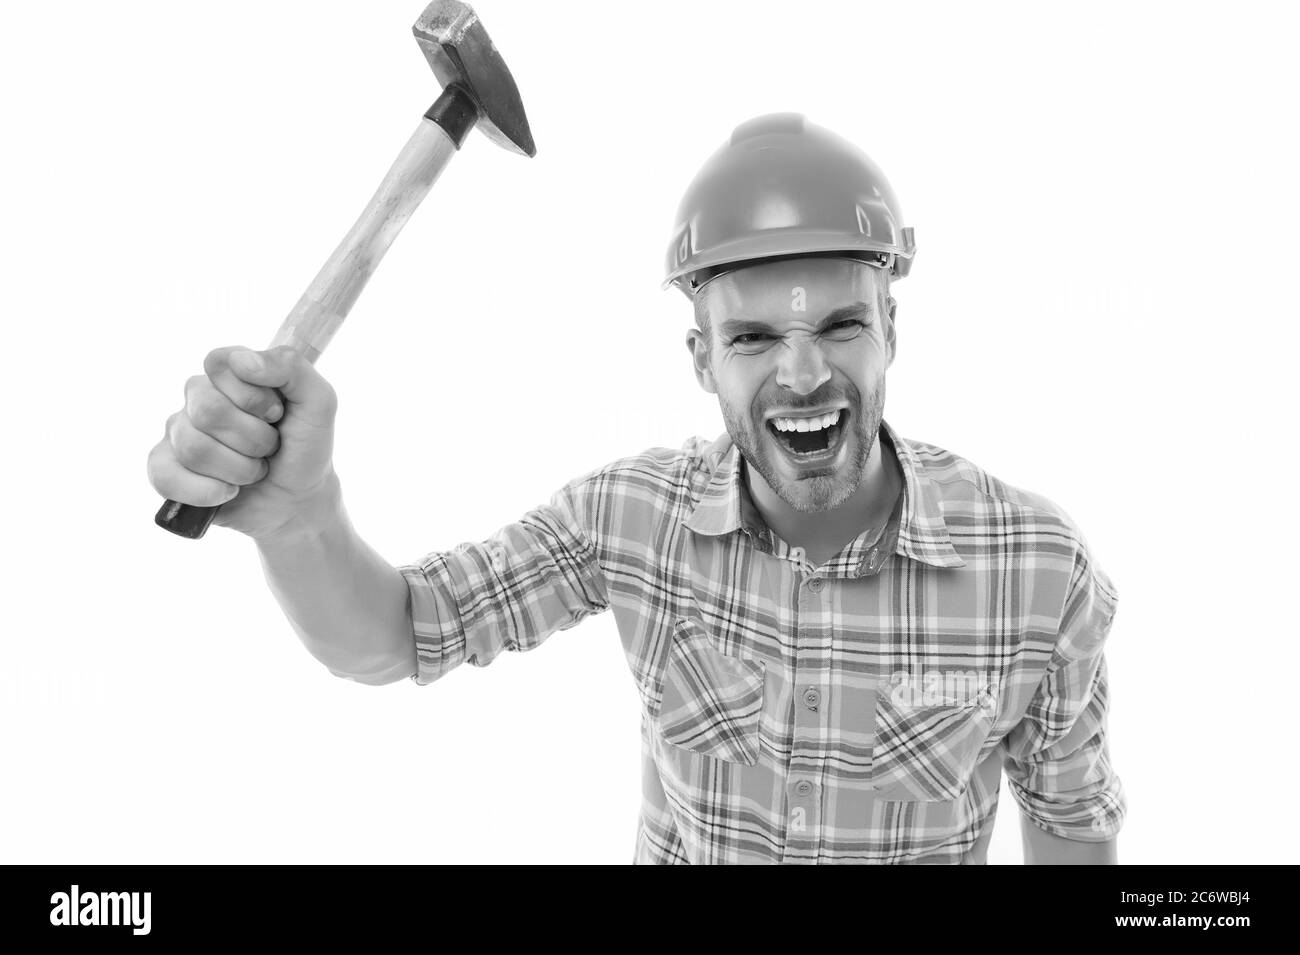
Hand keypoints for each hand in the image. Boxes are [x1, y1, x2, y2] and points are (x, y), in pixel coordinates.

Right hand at [147, 345, 338, 539]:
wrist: (298, 501)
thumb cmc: (305, 447)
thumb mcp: (319, 402)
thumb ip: (291, 367)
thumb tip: (241, 360)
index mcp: (229, 374)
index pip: (219, 365)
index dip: (253, 396)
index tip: (277, 413)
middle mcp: (197, 399)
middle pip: (208, 411)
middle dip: (253, 439)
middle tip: (270, 447)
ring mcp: (177, 434)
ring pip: (193, 448)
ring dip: (239, 469)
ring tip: (255, 471)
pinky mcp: (165, 470)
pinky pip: (165, 476)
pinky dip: (207, 492)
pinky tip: (227, 492)